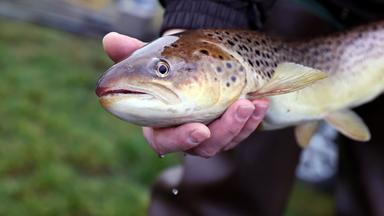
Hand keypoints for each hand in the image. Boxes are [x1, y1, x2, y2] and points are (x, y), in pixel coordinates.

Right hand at [102, 32, 268, 157]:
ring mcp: (208, 132)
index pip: (164, 141)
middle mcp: (184, 133)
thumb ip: (132, 54)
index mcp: (159, 123)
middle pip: (202, 146)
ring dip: (241, 123)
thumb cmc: (167, 66)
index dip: (180, 140)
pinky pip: (241, 130)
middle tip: (238, 108)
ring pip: (225, 140)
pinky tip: (260, 101)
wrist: (191, 64)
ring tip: (253, 101)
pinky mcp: (227, 127)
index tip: (198, 129)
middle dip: (222, 131)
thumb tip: (109, 40)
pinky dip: (253, 118)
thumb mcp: (152, 58)